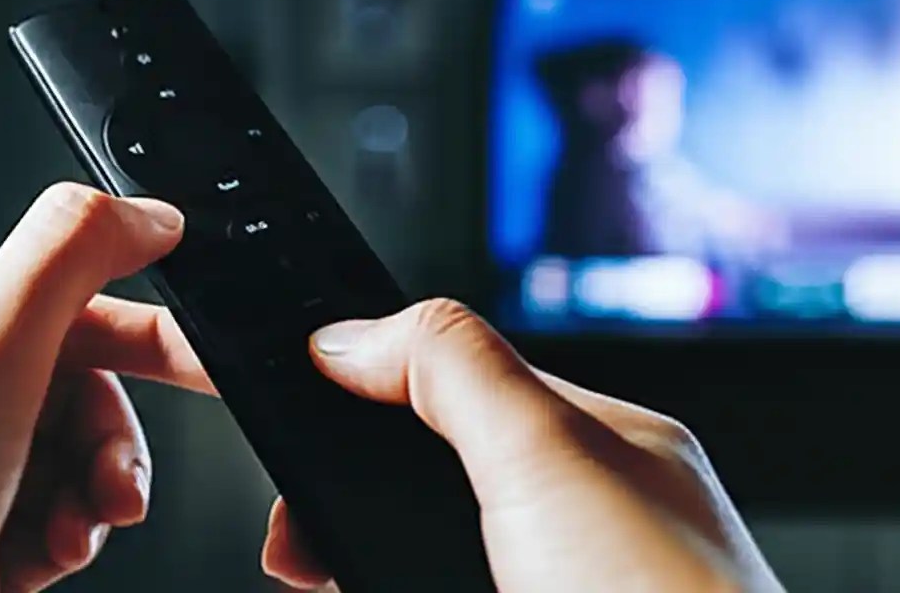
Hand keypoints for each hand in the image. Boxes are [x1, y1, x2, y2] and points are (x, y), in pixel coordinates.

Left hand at [0, 182, 209, 591]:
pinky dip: (73, 541)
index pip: (74, 314)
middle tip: (118, 487)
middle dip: (116, 446)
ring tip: (81, 529)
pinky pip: (60, 527)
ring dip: (99, 501)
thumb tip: (148, 212)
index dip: (151, 339)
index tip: (212, 361)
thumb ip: (65, 264)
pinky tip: (52, 557)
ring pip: (80, 467)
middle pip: (86, 400)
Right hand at [261, 299, 781, 591]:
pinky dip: (387, 578)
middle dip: (347, 498)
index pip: (466, 378)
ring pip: (422, 550)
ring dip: (358, 557)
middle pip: (431, 479)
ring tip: (319, 569)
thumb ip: (456, 370)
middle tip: (296, 541)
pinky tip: (359, 582)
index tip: (294, 395)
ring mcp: (554, 582)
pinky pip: (425, 579)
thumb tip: (355, 332)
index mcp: (605, 446)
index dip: (372, 384)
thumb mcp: (550, 457)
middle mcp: (584, 522)